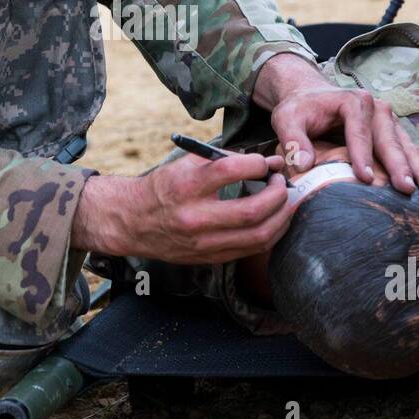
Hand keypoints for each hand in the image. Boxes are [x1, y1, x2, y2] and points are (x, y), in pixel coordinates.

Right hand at [71, 152, 291, 263]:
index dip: (257, 163)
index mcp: (186, 186)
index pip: (231, 170)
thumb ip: (223, 160)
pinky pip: (251, 249)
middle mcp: (194, 217)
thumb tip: (266, 161)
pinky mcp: (210, 258)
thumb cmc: (163, 188)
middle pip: (252, 210)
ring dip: (282, 216)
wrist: (132, 222)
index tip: (265, 162)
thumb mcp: (184, 164)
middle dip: (279, 194)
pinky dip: (271, 233)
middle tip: (283, 182)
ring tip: (287, 201)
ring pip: (259, 235)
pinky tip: (276, 219)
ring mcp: (203, 242)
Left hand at [253, 54, 418, 197]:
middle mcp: (377, 109)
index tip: (364, 179)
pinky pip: (412, 152)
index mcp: (353, 101)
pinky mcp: (394, 134)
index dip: (362, 155)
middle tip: (409, 190)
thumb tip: (302, 164)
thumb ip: (292, 140)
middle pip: (390, 141)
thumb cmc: (298, 109)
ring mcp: (389, 122)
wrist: (310, 96)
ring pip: (407, 148)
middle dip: (401, 167)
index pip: (359, 132)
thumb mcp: (286, 119)